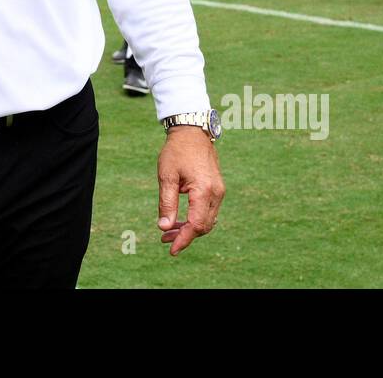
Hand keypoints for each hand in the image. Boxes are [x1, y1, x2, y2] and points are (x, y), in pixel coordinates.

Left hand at [157, 126, 224, 254]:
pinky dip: (196, 219)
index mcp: (204, 190)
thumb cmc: (177, 152)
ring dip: (190, 229)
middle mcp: (216, 193)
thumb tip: (164, 227)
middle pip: (203, 226)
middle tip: (164, 239)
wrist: (192, 132)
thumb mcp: (166, 176)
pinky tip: (180, 220)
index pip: (196, 224)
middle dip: (185, 236)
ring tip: (168, 232)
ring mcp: (219, 191)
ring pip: (207, 220)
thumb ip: (166, 203)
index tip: (171, 250)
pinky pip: (208, 211)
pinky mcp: (217, 189)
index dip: (184, 239)